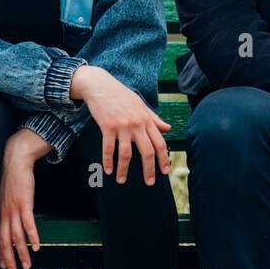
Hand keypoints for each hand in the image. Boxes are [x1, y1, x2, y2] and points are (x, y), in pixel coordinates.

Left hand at [0, 129, 49, 268]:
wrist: (14, 159)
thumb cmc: (10, 175)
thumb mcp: (4, 193)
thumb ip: (6, 206)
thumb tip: (8, 215)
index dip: (0, 253)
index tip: (3, 265)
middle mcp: (4, 213)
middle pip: (4, 241)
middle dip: (9, 259)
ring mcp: (14, 209)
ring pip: (16, 236)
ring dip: (21, 252)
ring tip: (27, 265)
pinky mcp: (24, 203)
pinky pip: (28, 224)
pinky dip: (32, 236)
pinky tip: (36, 246)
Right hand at [72, 65, 171, 184]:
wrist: (101, 86)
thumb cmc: (122, 96)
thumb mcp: (141, 105)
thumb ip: (154, 119)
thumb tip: (168, 129)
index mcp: (147, 120)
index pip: (160, 143)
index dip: (164, 159)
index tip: (165, 171)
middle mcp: (137, 124)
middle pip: (147, 152)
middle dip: (149, 170)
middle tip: (149, 182)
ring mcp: (122, 126)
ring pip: (126, 154)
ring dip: (124, 170)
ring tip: (122, 180)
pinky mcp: (107, 127)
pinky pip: (109, 148)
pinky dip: (108, 161)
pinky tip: (108, 170)